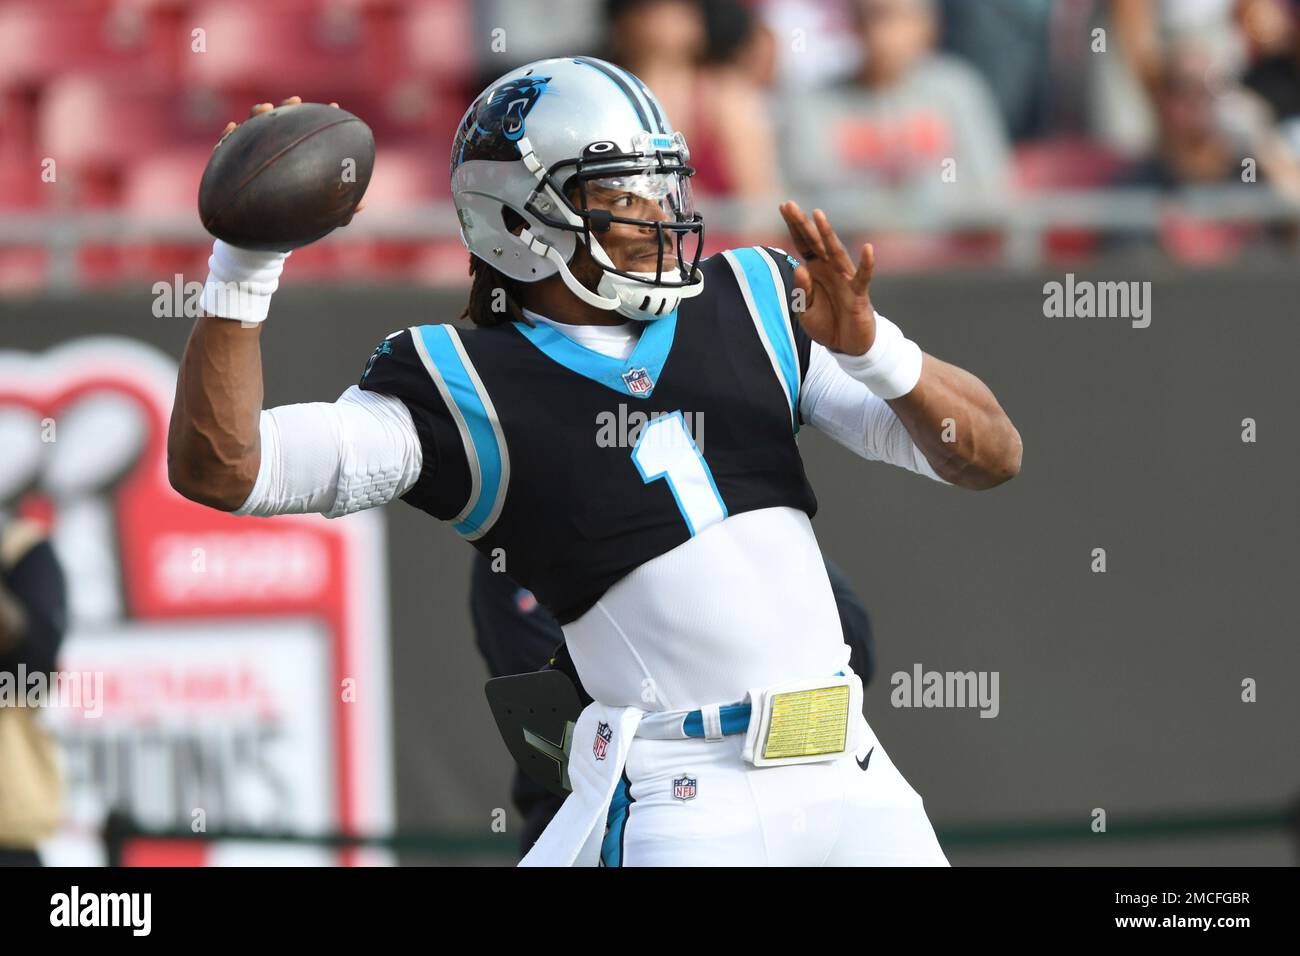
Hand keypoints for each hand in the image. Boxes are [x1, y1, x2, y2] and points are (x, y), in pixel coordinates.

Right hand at [214, 97, 365, 223]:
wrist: (264, 238)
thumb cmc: (295, 221)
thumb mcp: (319, 216)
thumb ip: (338, 211)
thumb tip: (360, 206)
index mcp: (296, 157)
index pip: (309, 132)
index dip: (321, 118)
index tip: (335, 107)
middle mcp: (275, 151)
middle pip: (281, 123)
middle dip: (288, 108)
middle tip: (296, 102)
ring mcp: (252, 155)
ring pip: (252, 128)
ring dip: (258, 114)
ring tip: (265, 109)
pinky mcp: (231, 165)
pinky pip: (226, 147)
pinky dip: (228, 136)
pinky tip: (232, 129)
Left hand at [778, 201, 874, 355]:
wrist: (846, 345)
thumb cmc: (825, 323)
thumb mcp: (804, 310)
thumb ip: (801, 291)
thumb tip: (799, 268)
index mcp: (814, 270)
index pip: (802, 243)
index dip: (793, 226)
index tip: (784, 205)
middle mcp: (829, 269)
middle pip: (815, 242)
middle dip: (802, 224)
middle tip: (790, 205)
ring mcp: (844, 279)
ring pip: (836, 253)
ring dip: (827, 235)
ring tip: (818, 216)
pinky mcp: (858, 294)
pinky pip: (863, 277)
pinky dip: (866, 264)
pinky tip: (868, 249)